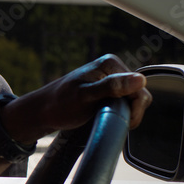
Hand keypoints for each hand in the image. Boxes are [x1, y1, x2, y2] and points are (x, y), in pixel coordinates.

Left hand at [4, 54, 151, 142]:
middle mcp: (113, 69)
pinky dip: (119, 114)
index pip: (139, 87)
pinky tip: (105, 118)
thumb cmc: (60, 104)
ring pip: (133, 101)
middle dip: (129, 111)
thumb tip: (139, 80)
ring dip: (124, 114)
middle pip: (139, 94)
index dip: (133, 107)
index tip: (117, 119)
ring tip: (103, 118)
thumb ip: (111, 87)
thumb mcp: (85, 96)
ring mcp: (111, 81)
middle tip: (108, 120)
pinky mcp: (108, 92)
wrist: (44, 111)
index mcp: (110, 64)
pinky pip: (125, 104)